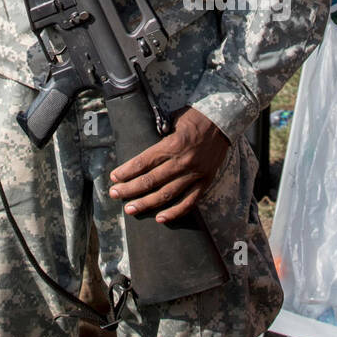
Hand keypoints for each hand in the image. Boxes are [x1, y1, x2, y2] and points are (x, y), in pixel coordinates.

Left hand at [108, 106, 229, 223]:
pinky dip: (175, 212)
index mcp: (172, 145)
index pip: (144, 162)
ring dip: (147, 203)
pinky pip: (189, 202)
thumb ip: (158, 135)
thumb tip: (142, 149)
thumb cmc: (193, 118)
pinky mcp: (204, 182)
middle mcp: (182, 162)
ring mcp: (194, 174)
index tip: (114, 178)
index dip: (127, 171)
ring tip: (130, 209)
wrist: (222, 122)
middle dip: (130, 189)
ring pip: (167, 194)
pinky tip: (160, 218)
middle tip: (114, 194)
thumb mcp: (172, 120)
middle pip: (151, 180)